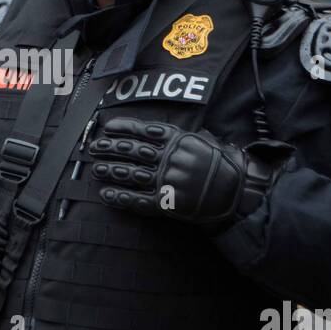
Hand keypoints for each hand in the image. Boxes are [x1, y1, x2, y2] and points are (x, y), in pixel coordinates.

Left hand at [87, 117, 291, 228]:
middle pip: (133, 151)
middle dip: (111, 148)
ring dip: (111, 171)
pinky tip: (106, 194)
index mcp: (179, 140)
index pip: (144, 131)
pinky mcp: (167, 202)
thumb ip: (181, 135)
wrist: (236, 191)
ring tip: (96, 168)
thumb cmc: (222, 163)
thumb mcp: (203, 140)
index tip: (106, 127)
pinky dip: (120, 197)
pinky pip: (138, 200)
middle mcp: (170, 158)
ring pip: (131, 174)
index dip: (123, 128)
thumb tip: (158, 131)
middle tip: (94, 147)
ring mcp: (167, 180)